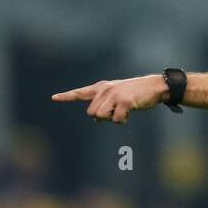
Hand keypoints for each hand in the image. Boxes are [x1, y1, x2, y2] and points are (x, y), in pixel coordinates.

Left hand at [52, 74, 167, 123]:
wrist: (154, 86)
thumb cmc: (135, 93)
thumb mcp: (117, 95)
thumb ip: (103, 104)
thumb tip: (96, 119)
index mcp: (102, 87)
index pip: (80, 92)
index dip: (67, 96)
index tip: (54, 98)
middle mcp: (105, 90)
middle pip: (92, 113)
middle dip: (103, 117)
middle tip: (117, 110)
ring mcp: (114, 95)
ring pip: (101, 117)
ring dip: (112, 119)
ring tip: (123, 110)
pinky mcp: (124, 101)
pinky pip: (116, 119)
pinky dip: (122, 120)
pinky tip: (130, 112)